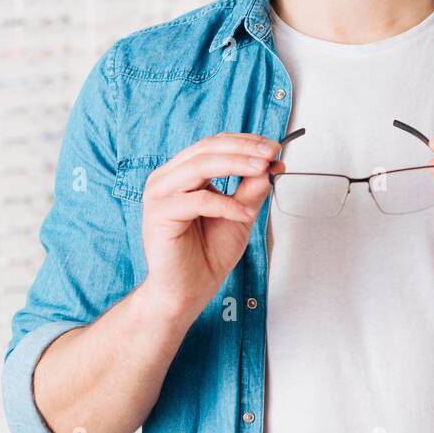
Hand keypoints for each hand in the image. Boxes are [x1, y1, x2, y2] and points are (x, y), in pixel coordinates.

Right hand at [140, 132, 284, 318]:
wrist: (189, 290)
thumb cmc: (208, 254)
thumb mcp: (240, 214)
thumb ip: (251, 189)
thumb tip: (270, 165)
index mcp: (182, 174)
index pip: (213, 144)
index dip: (245, 142)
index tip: (274, 148)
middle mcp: (167, 179)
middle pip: (207, 149)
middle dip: (244, 148)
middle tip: (271, 153)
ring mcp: (159, 194)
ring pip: (200, 166)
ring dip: (236, 164)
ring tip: (262, 170)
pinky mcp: (159, 214)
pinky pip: (198, 200)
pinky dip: (225, 204)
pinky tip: (243, 213)